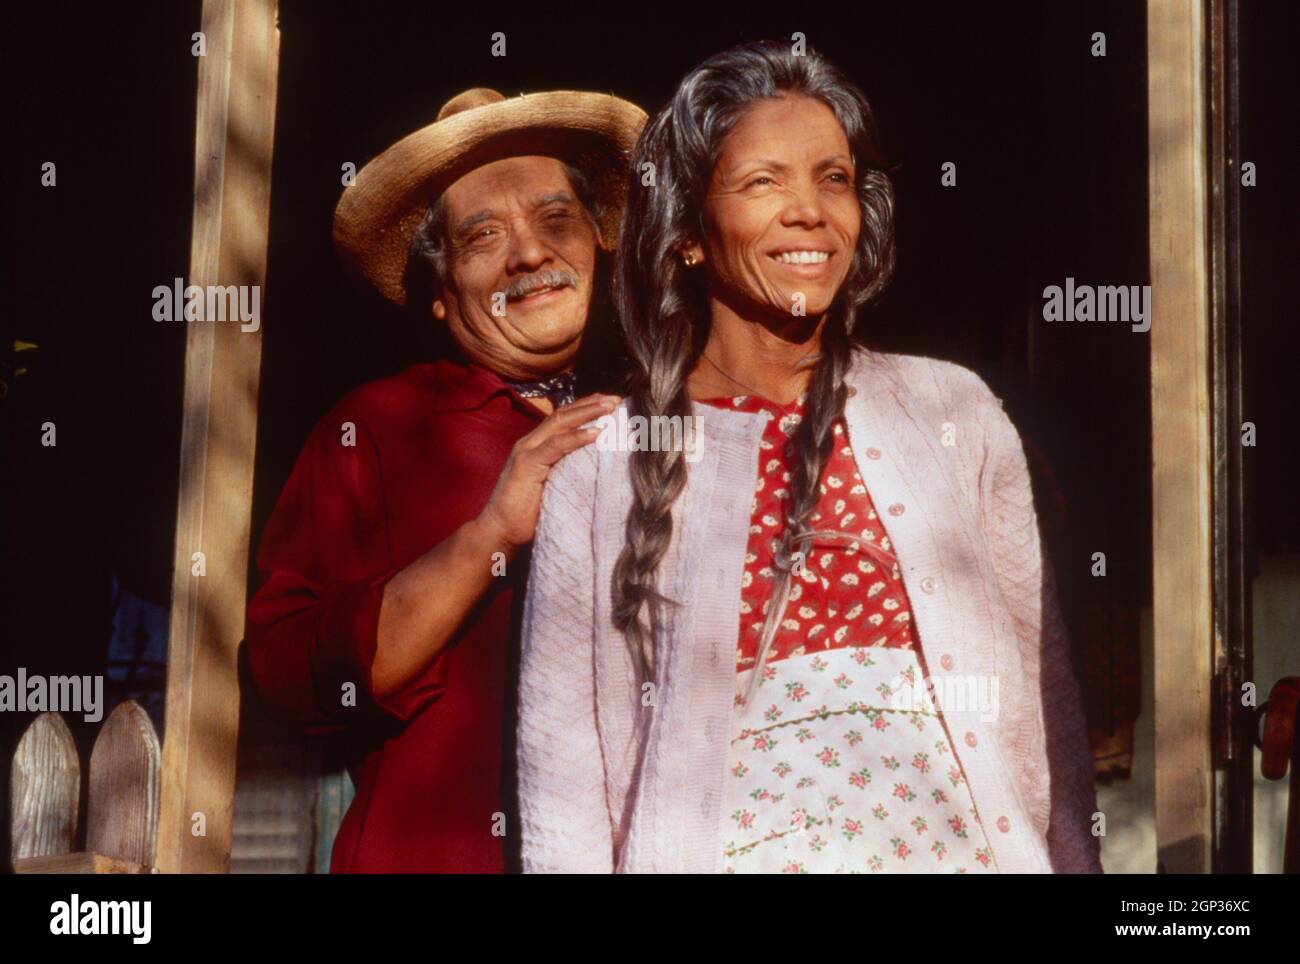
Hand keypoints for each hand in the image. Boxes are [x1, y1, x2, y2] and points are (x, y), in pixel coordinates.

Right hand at [478, 392, 618, 547]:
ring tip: (610, 406)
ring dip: (587, 412)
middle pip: (563, 414)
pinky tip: (595, 432)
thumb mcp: (553, 485)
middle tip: (617, 398)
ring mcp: (526, 451)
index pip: (562, 418)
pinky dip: (577, 438)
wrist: (499, 531)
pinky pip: (555, 446)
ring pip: (559, 422)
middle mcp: (530, 443)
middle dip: (591, 404)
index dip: (586, 408)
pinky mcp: (526, 465)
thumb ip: (566, 470)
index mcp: (536, 445)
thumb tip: (597, 467)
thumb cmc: (527, 514)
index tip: (611, 403)